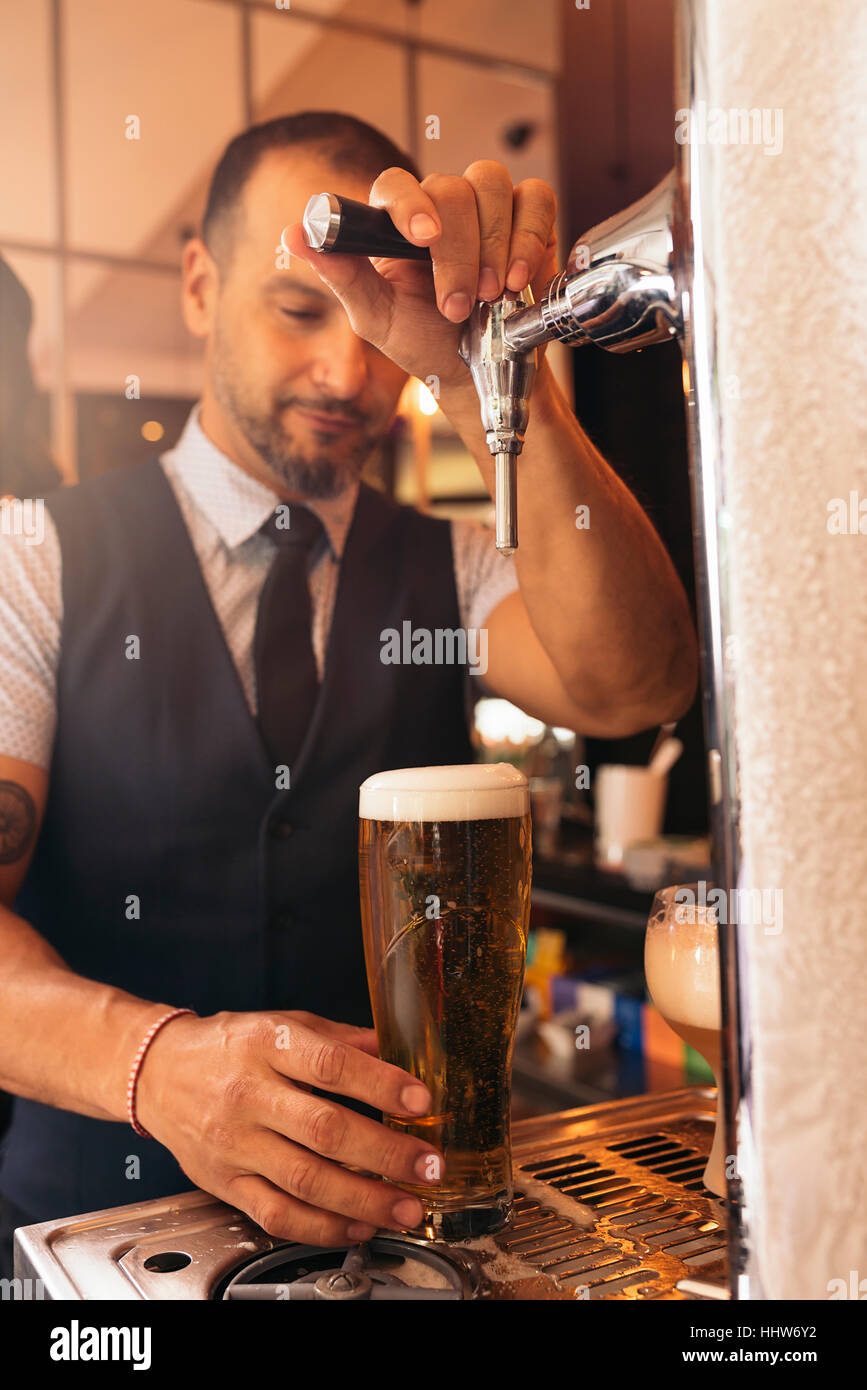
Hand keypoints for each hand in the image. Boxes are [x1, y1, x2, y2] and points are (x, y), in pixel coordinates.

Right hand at [135, 1009, 440, 1246]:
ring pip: (306, 1182)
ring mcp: (234, 1144)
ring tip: (407, 1207)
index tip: (421, 1101)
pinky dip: (323, 1228)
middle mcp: (249, 1095)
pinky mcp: (224, 1183)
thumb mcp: (283, 1023)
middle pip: (325, 1130)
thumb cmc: (229, 1046)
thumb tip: (400, 1052)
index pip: (331, 1066)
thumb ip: (341, 1040)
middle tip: (428, 1165)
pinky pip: (277, 1214)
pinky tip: (359, 1226)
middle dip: (386, 1153)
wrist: (157, 1073)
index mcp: (268, 1045)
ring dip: (365, 1200)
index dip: (380, 1085)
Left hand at [284, 161, 557, 391]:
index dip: (410, 203)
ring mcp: (487, 207)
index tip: (422, 237)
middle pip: (452, 189)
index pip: (397, 183)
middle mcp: (442, 205)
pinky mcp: (529, 218)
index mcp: (398, 222)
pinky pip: (536, 199)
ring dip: (494, 244)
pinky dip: (529, 236)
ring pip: (492, 185)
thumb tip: (293, 234)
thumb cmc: (425, 344)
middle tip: (459, 305)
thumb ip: (340, 275)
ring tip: (493, 296)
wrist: (479, 374)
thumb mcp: (376, 318)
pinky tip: (519, 278)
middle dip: (458, 253)